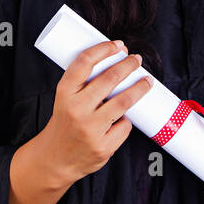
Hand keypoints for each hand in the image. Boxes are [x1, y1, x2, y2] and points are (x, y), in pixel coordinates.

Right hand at [38, 40, 150, 186]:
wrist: (56, 159)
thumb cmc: (66, 122)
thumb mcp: (66, 99)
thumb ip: (84, 83)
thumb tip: (117, 59)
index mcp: (64, 93)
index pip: (84, 63)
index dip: (103, 49)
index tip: (117, 45)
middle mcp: (77, 110)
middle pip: (109, 79)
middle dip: (128, 65)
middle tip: (136, 60)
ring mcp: (91, 129)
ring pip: (123, 102)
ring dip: (140, 88)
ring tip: (147, 81)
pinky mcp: (103, 146)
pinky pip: (124, 125)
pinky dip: (126, 119)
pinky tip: (125, 117)